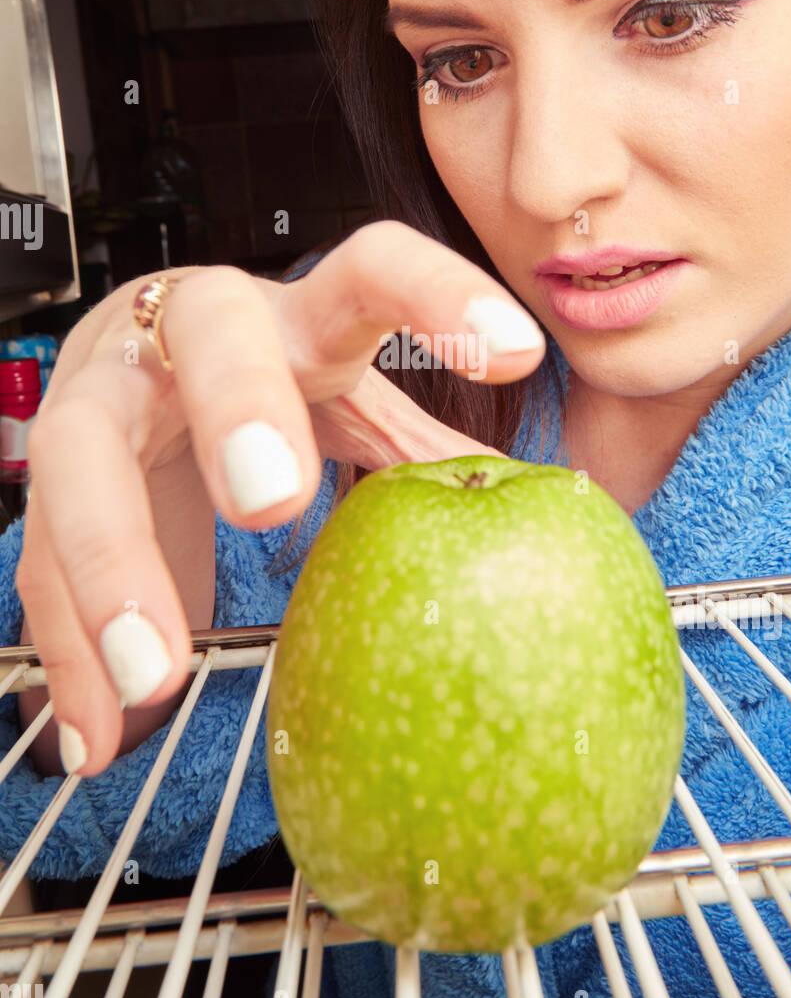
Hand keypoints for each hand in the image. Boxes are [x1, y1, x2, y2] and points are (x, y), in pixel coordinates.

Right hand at [16, 222, 545, 774]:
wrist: (130, 361)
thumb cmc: (260, 377)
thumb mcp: (338, 397)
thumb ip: (406, 439)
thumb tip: (535, 494)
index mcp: (296, 314)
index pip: (371, 268)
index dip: (439, 296)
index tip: (518, 356)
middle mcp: (194, 329)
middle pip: (213, 334)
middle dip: (242, 407)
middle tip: (276, 501)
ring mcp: (108, 387)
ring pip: (84, 449)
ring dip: (112, 561)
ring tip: (154, 675)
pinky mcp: (48, 465)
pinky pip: (41, 555)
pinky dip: (70, 649)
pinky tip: (100, 730)